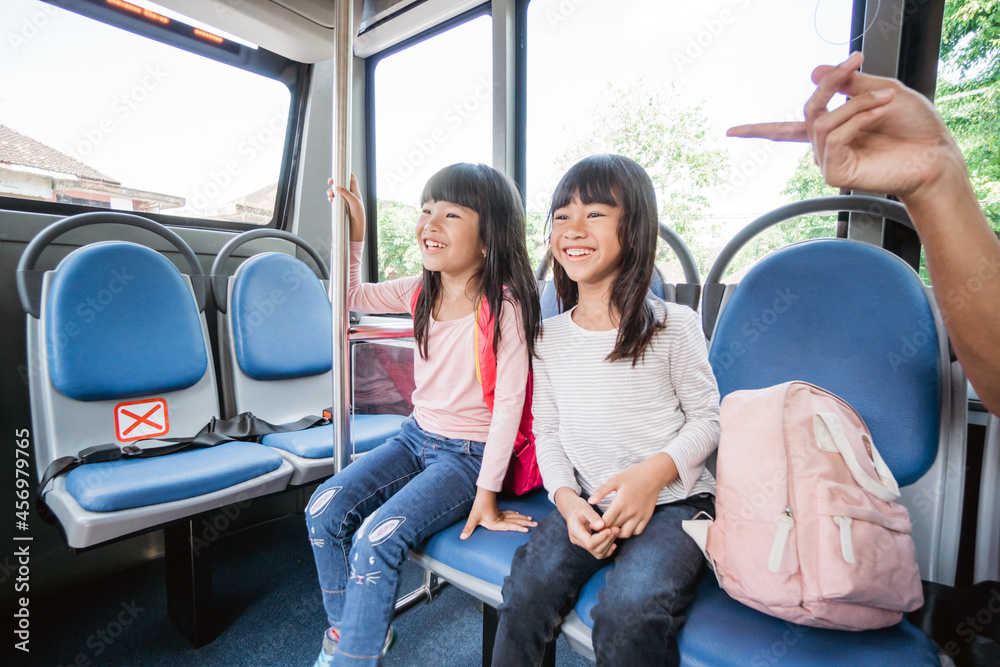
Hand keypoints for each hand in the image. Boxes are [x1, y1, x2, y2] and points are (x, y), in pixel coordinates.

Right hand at [328, 173, 365, 241]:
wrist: (355, 227)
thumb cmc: (359, 214)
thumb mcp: (354, 202)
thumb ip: (346, 193)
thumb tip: (337, 186)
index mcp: (355, 191)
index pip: (351, 178)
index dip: (346, 173)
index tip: (339, 171)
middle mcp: (349, 194)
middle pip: (341, 183)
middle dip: (335, 181)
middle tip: (330, 181)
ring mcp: (344, 199)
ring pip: (335, 191)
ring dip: (331, 190)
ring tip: (330, 195)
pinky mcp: (340, 205)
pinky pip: (334, 198)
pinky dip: (331, 197)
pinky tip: (330, 199)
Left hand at [460, 488, 535, 539]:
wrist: (481, 494)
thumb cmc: (478, 507)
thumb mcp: (473, 518)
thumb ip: (468, 528)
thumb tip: (462, 537)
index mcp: (496, 522)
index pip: (509, 525)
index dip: (518, 527)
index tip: (527, 529)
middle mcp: (501, 519)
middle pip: (516, 521)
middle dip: (526, 523)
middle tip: (536, 524)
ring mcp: (501, 515)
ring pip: (515, 517)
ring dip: (523, 519)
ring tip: (532, 520)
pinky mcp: (499, 512)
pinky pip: (510, 514)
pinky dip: (516, 515)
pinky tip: (519, 515)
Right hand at [554, 487, 618, 559]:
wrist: (572, 508)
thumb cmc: (577, 506)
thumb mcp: (584, 508)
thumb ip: (593, 516)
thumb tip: (602, 526)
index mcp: (575, 532)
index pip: (590, 542)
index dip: (602, 538)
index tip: (610, 529)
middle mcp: (577, 541)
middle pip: (595, 549)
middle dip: (608, 540)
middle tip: (617, 529)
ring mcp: (582, 544)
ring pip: (598, 553)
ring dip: (609, 545)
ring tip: (616, 532)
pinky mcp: (588, 545)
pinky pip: (598, 552)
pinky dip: (607, 549)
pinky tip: (614, 543)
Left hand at [589, 453, 676, 537]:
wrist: (653, 475)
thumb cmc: (632, 476)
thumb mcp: (615, 480)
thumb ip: (601, 491)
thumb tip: (590, 501)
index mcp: (620, 503)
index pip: (605, 522)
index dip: (597, 525)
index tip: (593, 524)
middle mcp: (630, 512)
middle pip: (613, 528)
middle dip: (605, 530)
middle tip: (600, 527)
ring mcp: (639, 516)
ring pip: (625, 534)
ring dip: (617, 533)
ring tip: (612, 526)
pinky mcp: (647, 518)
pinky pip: (637, 531)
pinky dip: (630, 531)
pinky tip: (624, 524)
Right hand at [727, 52, 964, 204]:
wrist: (935, 154)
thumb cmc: (915, 128)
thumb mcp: (881, 91)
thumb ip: (847, 84)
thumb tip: (814, 73)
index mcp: (833, 130)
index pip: (786, 131)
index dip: (758, 130)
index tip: (730, 132)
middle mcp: (827, 147)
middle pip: (810, 109)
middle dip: (831, 83)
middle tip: (855, 62)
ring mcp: (830, 160)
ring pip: (823, 120)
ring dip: (855, 103)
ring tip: (884, 99)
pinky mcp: (837, 172)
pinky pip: (833, 136)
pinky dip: (855, 119)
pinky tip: (875, 116)